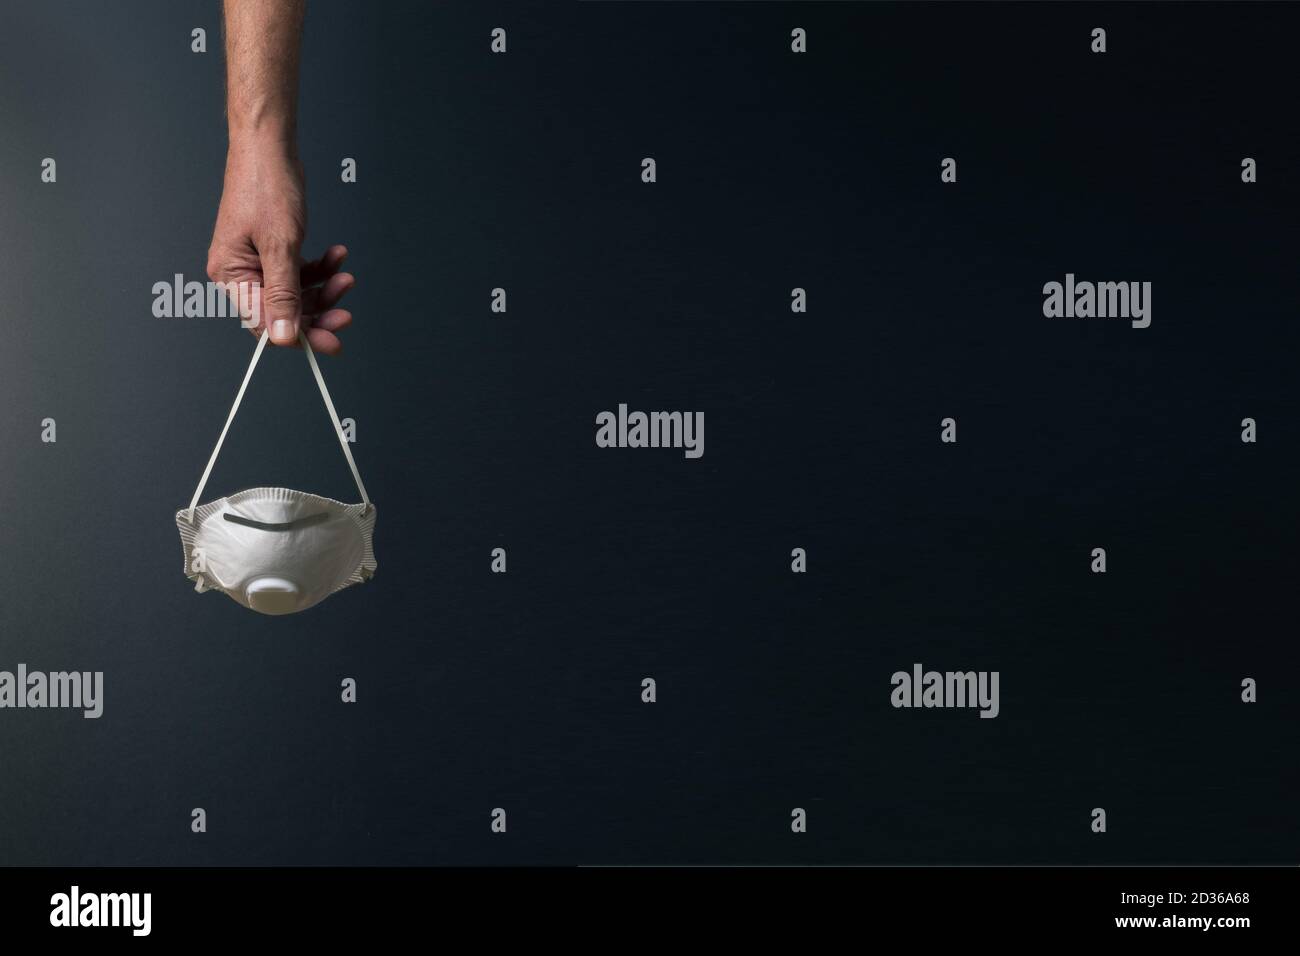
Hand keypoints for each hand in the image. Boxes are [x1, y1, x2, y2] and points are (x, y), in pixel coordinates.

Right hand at [206, 139, 353, 353]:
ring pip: (296, 293)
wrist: (269, 148)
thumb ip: (283, 294)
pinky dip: (320, 268)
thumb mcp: (280, 246)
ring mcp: (257, 262)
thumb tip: (283, 337)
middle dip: (318, 313)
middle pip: (283, 312)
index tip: (331, 342)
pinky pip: (299, 272)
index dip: (299, 336)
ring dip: (324, 289)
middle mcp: (241, 272)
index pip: (265, 323)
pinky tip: (336, 256)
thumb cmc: (266, 187)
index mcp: (232, 275)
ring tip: (345, 277)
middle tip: (346, 314)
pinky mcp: (273, 250)